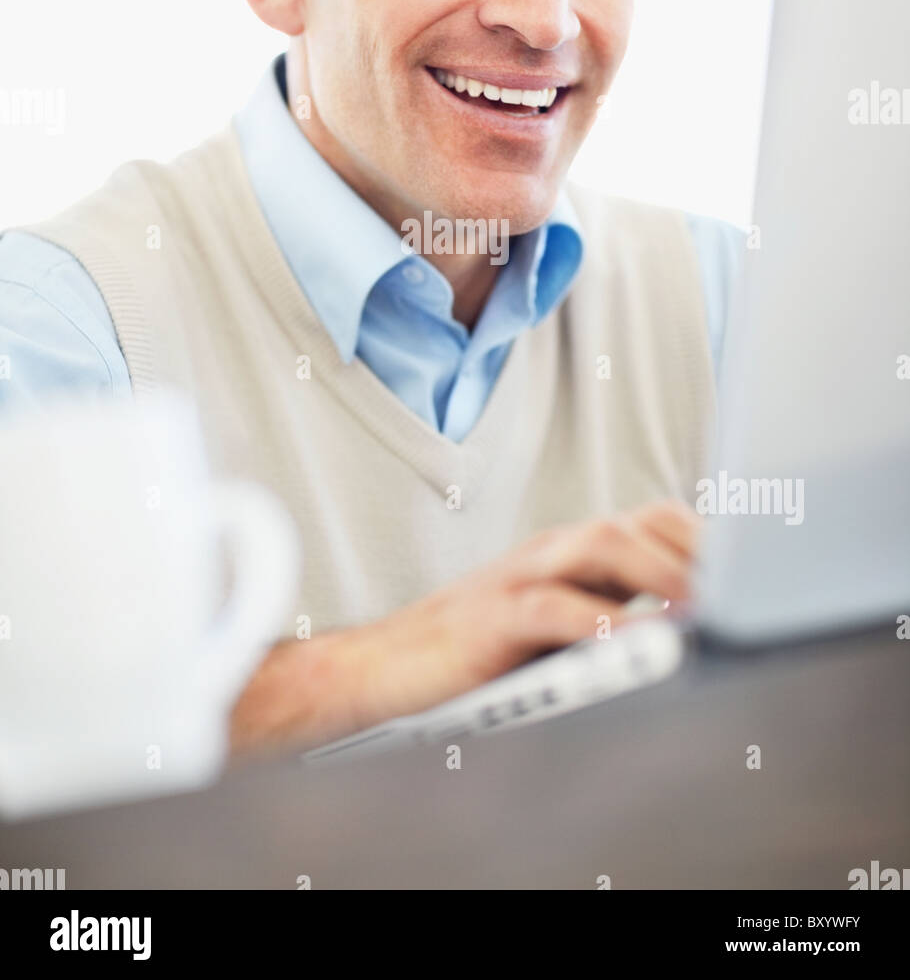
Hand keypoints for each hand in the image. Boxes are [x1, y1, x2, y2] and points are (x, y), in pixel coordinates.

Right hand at [229, 500, 701, 755]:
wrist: (387, 666)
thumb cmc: (479, 651)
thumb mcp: (556, 622)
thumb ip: (611, 610)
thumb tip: (691, 627)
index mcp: (571, 551)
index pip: (652, 521)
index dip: (705, 541)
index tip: (752, 573)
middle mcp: (551, 551)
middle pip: (635, 524)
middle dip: (694, 554)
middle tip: (739, 594)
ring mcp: (518, 577)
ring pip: (600, 547)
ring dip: (659, 575)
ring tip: (701, 607)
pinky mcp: (489, 618)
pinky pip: (548, 607)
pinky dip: (592, 621)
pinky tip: (623, 640)